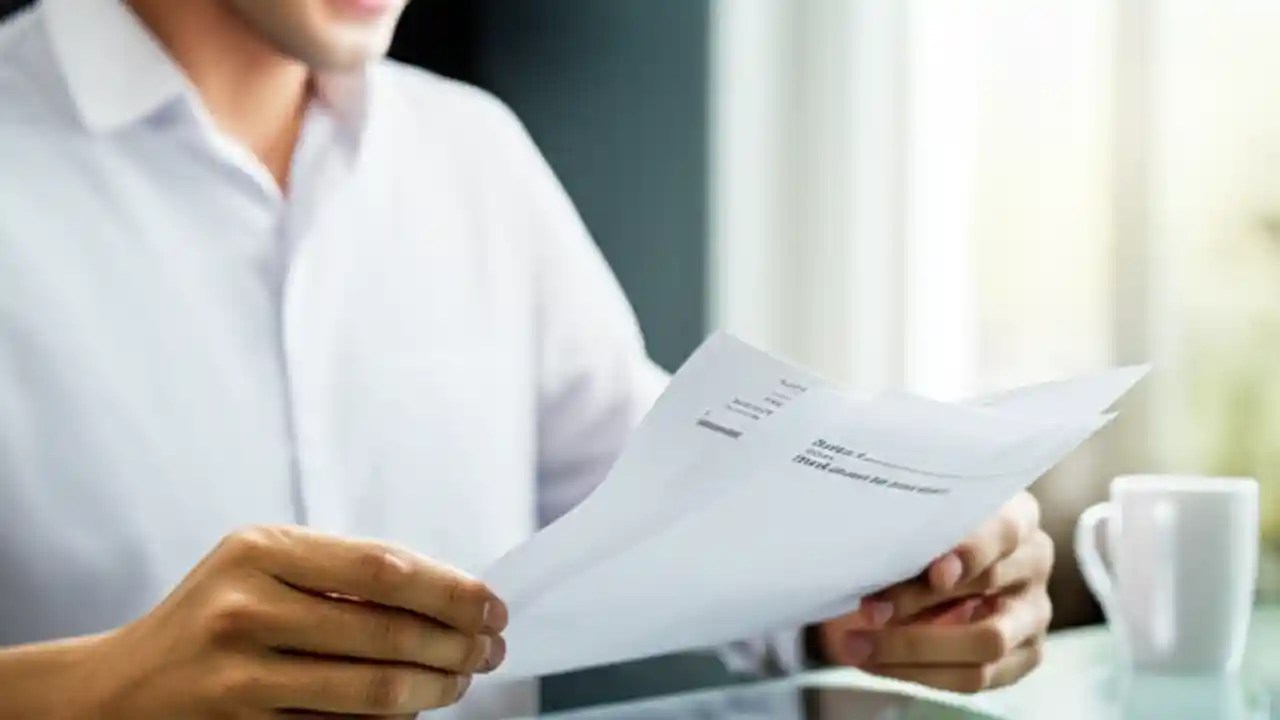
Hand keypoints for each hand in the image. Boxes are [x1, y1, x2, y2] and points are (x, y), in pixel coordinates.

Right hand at [80, 525, 506, 717]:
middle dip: (458, 645)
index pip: (384, 569)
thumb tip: (450, 595)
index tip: (493, 606)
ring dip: (438, 689)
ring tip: (462, 679)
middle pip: (389, 635)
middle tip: (491, 649)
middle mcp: (246, 610)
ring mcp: (242, 678)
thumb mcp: (263, 565)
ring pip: (376, 692)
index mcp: (260, 551)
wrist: (122, 689)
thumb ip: (342, 571)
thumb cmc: (214, 613)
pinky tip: (413, 708)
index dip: (452, 591)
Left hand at [816, 492, 1052, 692]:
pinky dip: (919, 672)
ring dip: (914, 648)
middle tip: (869, 610)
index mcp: (1017, 515)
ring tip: (858, 645)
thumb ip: (910, 534)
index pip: (1005, 530)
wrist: (939, 566)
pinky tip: (876, 662)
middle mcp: (1034, 561)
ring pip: (985, 642)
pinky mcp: (1023, 655)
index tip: (935, 571)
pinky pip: (974, 677)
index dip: (972, 551)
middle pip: (989, 585)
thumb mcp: (918, 522)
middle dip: (922, 600)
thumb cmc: (925, 533)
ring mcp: (1033, 612)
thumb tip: (875, 560)